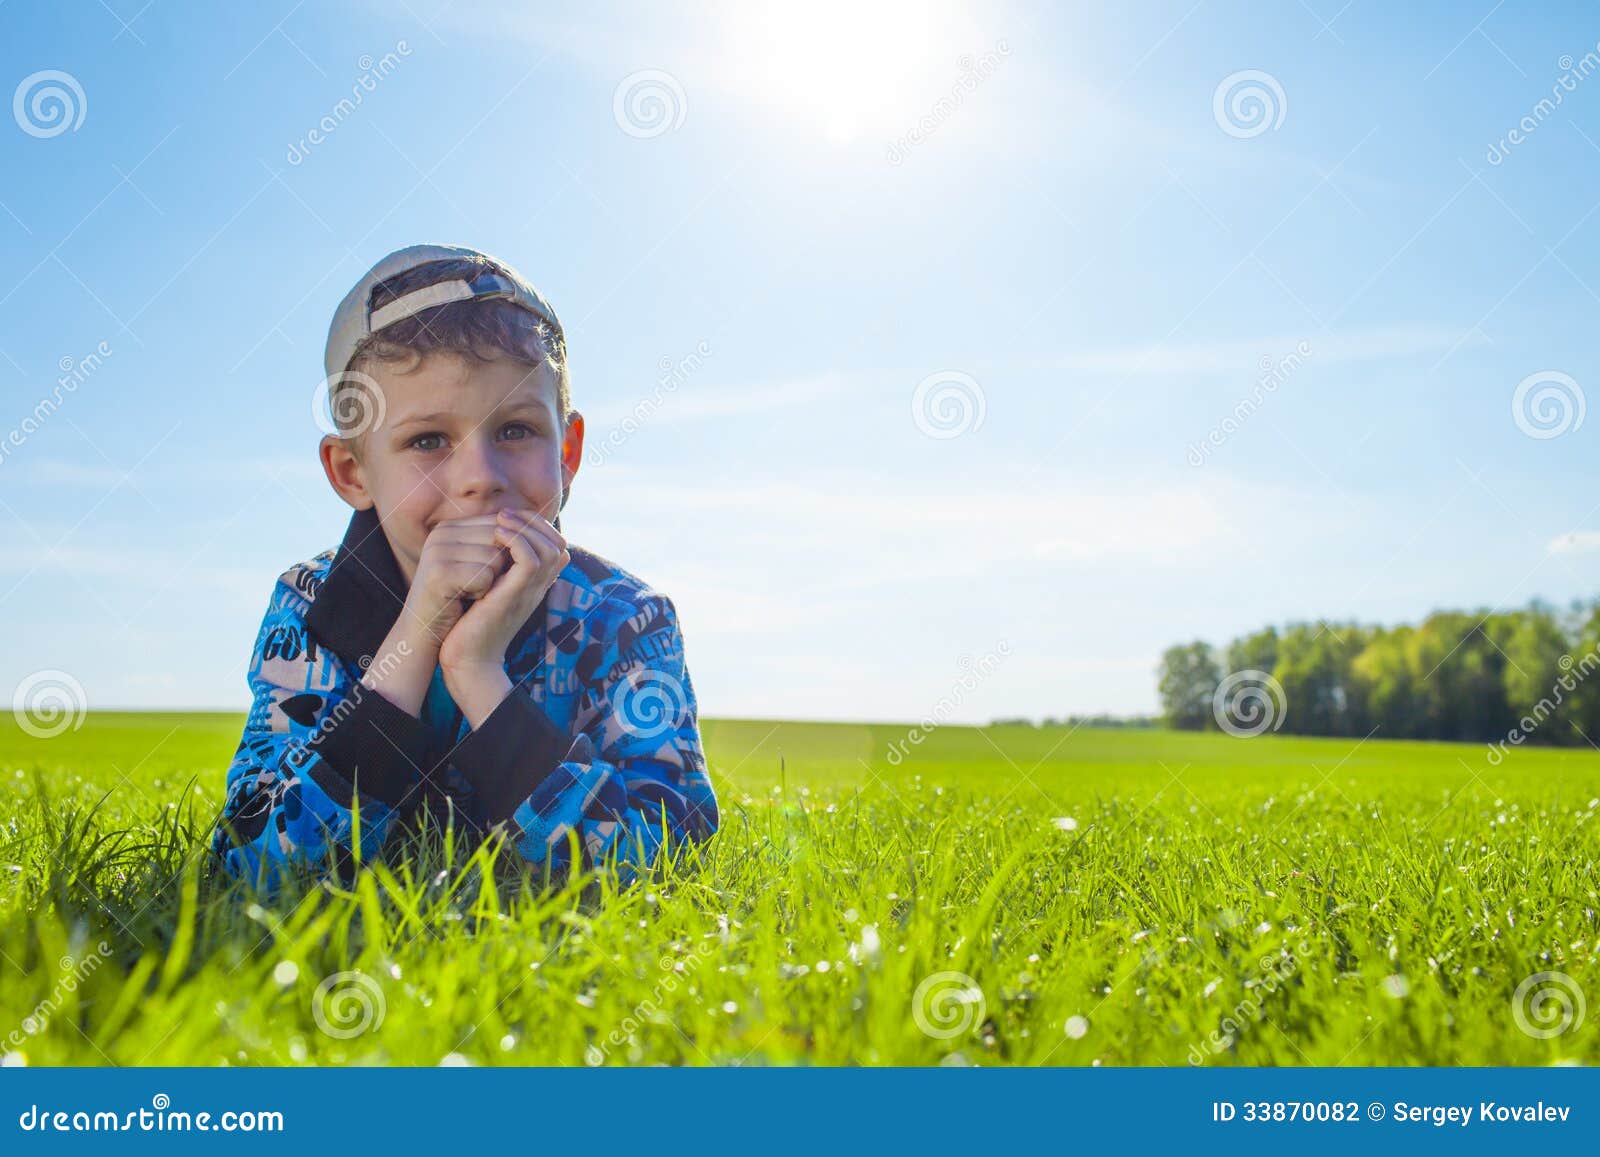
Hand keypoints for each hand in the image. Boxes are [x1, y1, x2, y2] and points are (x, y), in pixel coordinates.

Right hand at [399, 514, 508, 647]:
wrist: (425, 630)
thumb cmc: (456, 597)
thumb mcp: (474, 562)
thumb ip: (494, 542)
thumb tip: (534, 527)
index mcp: (449, 527)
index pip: (498, 524)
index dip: (502, 553)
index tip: (485, 572)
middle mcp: (441, 534)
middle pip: (499, 540)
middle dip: (497, 567)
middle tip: (475, 583)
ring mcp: (437, 552)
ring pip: (494, 558)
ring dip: (489, 582)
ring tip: (465, 591)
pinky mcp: (439, 574)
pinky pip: (484, 577)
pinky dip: (481, 592)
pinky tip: (461, 599)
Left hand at [438, 509, 568, 679]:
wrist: (466, 658)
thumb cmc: (471, 625)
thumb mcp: (488, 592)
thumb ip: (497, 572)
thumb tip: (492, 547)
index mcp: (535, 585)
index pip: (557, 546)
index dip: (538, 525)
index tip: (509, 518)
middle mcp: (538, 587)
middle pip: (559, 544)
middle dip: (534, 521)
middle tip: (505, 514)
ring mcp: (530, 592)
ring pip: (549, 548)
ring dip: (524, 527)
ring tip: (500, 521)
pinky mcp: (514, 596)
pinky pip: (530, 560)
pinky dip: (516, 541)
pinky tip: (495, 536)